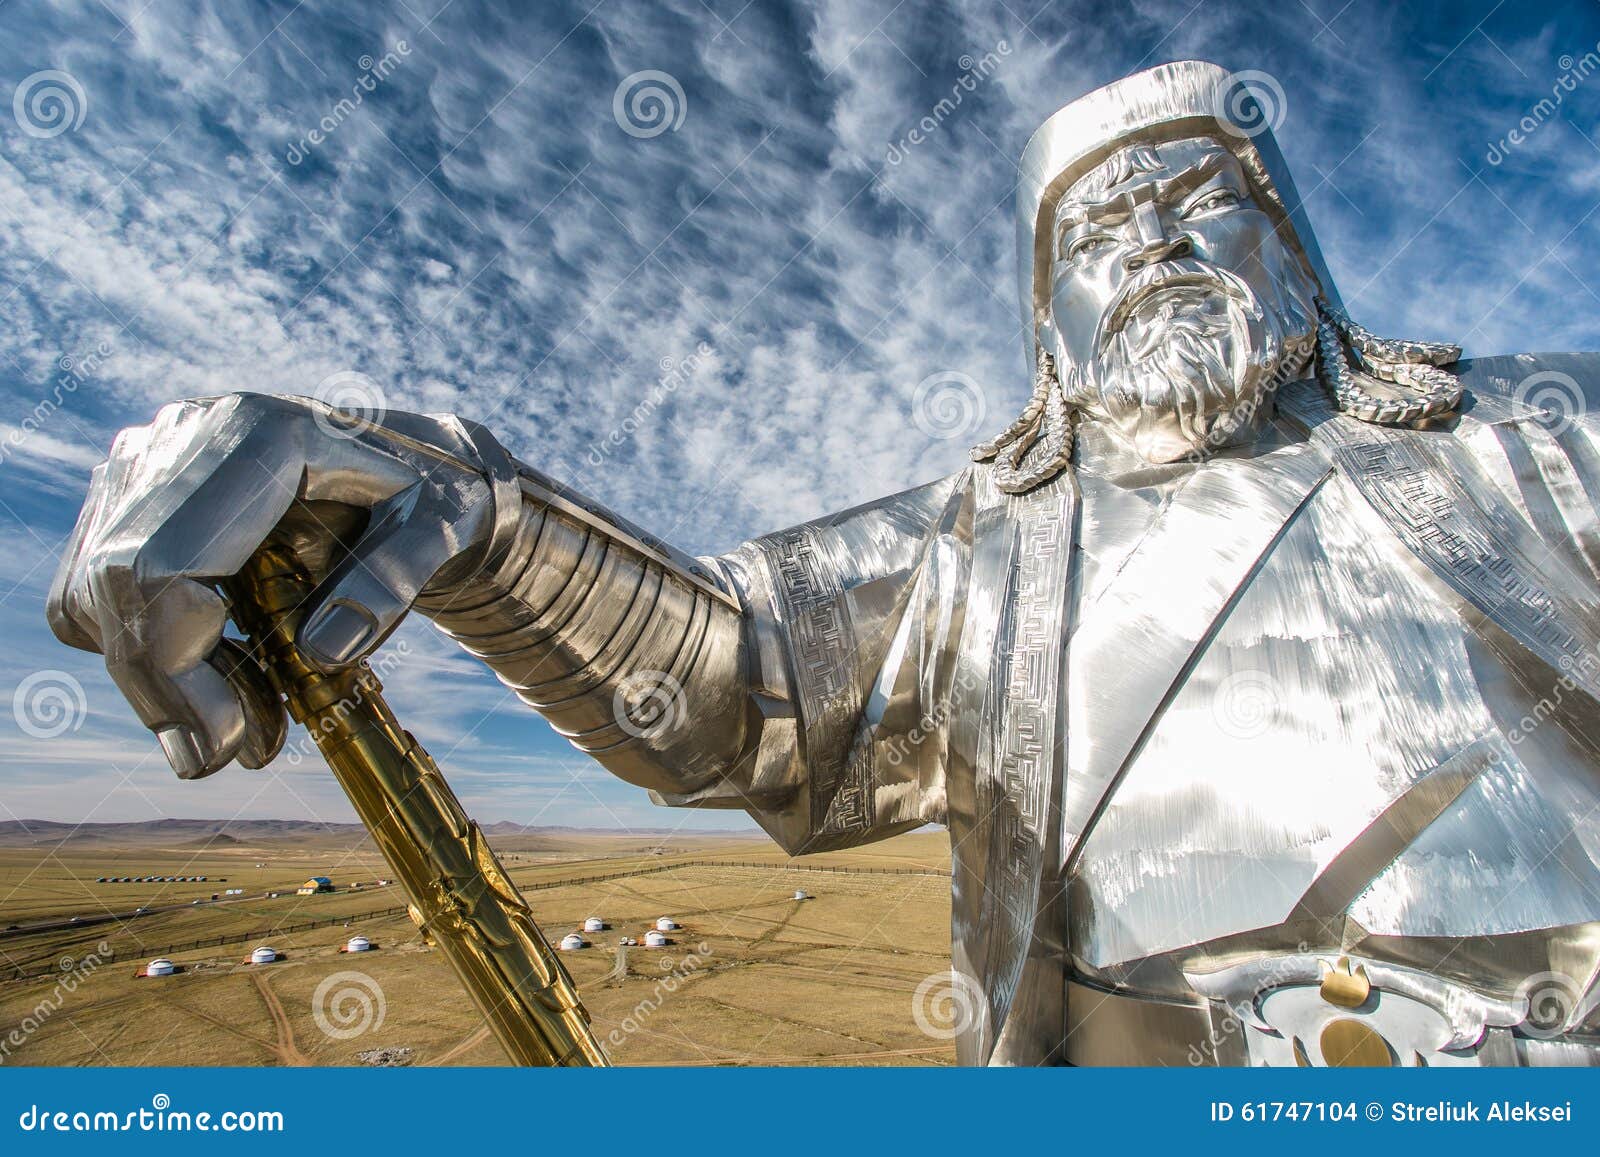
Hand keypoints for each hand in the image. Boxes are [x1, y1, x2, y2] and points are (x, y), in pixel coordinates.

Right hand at [47, 392, 516, 778]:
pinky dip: (148, 650)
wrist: (411, 463)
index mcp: (257, 436)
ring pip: (97, 593)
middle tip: (227, 758)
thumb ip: (394, 582)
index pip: (164, 562)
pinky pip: (96, 590)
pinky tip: (226, 675)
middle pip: (118, 581)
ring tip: (250, 725)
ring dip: (159, 679)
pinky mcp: (129, 497)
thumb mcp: (445, 532)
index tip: (228, 743)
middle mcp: (183, 436)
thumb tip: (322, 651)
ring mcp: (145, 462)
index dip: (175, 663)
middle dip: (164, 688)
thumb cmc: (435, 499)